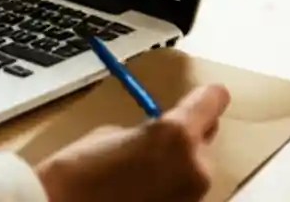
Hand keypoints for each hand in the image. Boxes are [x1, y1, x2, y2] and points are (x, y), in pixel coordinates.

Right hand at [35, 84, 230, 201]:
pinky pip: (182, 192)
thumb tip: (159, 137)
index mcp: (176, 134)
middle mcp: (195, 167)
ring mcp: (193, 198)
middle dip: (185, 138)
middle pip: (205, 138)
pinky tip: (139, 190)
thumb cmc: (77, 174)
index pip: (212, 101)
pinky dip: (167, 188)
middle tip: (153, 143)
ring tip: (139, 171)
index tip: (196, 97)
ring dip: (176, 165)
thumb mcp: (110, 135)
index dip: (203, 98)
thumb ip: (146, 132)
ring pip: (194, 168)